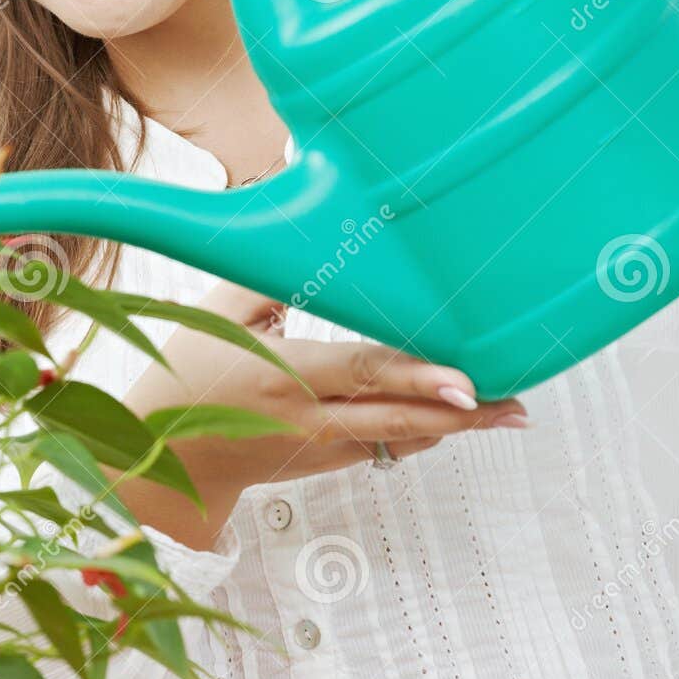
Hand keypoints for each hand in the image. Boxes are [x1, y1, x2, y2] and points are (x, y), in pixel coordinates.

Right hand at [123, 283, 528, 550]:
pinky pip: (385, 449)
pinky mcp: (323, 463)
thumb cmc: (189, 370)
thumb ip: (268, 272)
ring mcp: (318, 448)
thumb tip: (304, 215)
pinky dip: (424, 433)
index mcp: (280, 375)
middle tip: (514, 405)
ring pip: (399, 441)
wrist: (165, 457)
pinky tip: (461, 419)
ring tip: (508, 411)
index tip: (466, 380)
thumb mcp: (217, 311)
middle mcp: (305, 419)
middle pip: (396, 421)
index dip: (417, 379)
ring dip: (454, 427)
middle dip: (459, 414)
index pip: (361, 375)